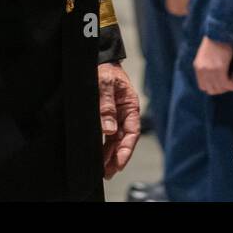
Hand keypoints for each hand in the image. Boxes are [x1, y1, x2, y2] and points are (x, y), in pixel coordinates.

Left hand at [98, 63, 140, 178]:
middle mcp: (125, 113)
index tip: (119, 163)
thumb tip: (109, 129)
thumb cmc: (105, 69)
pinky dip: (104, 146)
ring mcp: (116, 116)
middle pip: (124, 140)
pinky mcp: (107, 116)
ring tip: (103, 170)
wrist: (99, 60)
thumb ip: (106, 105)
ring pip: (115, 140)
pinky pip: (108, 134)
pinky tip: (100, 156)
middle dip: (117, 157)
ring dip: (110, 155)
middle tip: (108, 172)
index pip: (132, 132)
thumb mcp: (104, 84)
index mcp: (130, 105)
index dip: (126, 149)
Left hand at [193, 36, 232, 94]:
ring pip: (219, 88)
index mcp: (198, 67)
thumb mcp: (206, 56)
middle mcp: (202, 71)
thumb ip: (207, 67)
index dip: (214, 87)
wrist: (220, 32)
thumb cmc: (216, 41)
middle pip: (211, 90)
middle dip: (222, 89)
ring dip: (228, 87)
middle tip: (230, 82)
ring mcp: (210, 70)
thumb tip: (216, 79)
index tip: (222, 83)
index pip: (203, 87)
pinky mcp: (219, 68)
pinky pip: (226, 83)